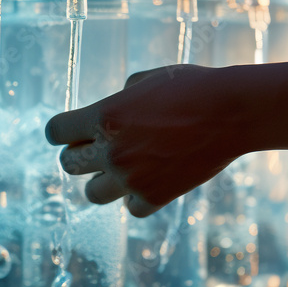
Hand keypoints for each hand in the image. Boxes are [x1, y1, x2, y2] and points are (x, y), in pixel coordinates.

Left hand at [45, 65, 242, 216]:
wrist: (232, 113)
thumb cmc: (192, 87)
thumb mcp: (147, 79)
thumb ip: (119, 97)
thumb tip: (110, 109)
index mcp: (103, 116)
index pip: (55, 132)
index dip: (61, 131)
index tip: (70, 132)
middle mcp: (111, 150)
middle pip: (68, 165)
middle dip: (80, 155)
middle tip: (97, 149)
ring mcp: (132, 177)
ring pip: (92, 194)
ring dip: (103, 181)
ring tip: (121, 169)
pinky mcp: (156, 196)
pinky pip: (131, 207)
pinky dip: (138, 197)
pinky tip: (150, 181)